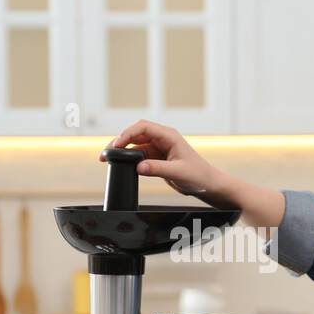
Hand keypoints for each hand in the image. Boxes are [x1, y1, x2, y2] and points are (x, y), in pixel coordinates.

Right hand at [101, 120, 229, 203]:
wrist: (207, 185)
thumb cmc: (199, 175)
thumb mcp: (178, 172)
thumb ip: (157, 169)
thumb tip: (138, 167)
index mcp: (169, 136)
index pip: (143, 128)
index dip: (127, 134)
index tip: (117, 145)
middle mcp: (162, 139)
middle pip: (135, 134)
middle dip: (120, 141)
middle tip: (107, 153)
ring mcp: (158, 148)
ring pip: (134, 145)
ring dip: (121, 151)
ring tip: (107, 159)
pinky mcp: (156, 158)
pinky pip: (138, 155)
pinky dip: (127, 159)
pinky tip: (118, 164)